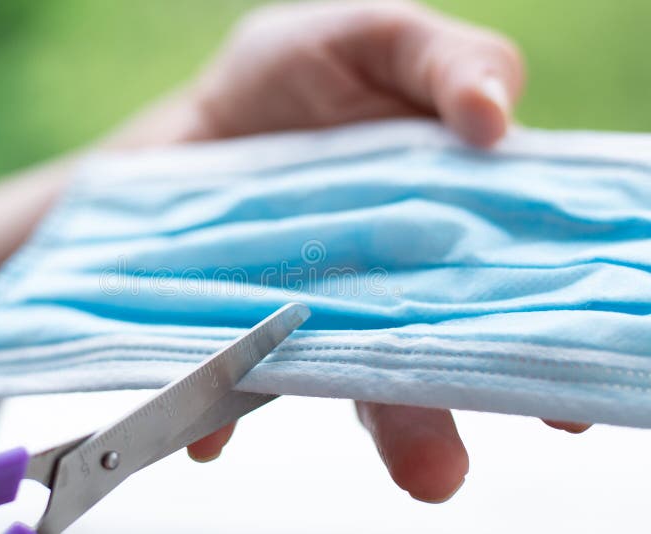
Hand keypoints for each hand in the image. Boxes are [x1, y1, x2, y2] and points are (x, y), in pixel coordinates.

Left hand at [177, 0, 589, 502]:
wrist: (194, 130)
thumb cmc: (293, 75)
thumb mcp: (377, 39)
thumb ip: (448, 63)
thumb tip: (494, 119)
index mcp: (447, 223)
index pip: (510, 291)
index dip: (538, 341)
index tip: (564, 406)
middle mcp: (392, 287)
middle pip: (431, 361)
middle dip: (441, 417)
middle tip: (446, 468)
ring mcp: (318, 315)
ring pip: (351, 382)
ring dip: (371, 433)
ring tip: (388, 470)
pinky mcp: (244, 330)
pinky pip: (238, 381)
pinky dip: (228, 411)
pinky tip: (217, 430)